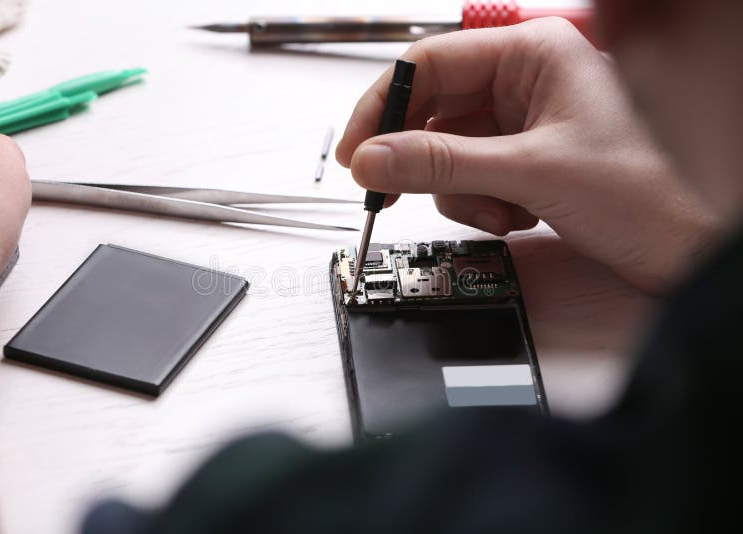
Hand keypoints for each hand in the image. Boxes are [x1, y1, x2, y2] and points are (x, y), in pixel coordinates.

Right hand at [337, 18, 717, 294]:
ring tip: (502, 211)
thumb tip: (373, 158)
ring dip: (462, 193)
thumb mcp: (530, 172)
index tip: (357, 150)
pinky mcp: (523, 162)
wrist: (686, 248)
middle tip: (387, 189)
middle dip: (420, 159)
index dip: (384, 106)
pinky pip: (470, 179)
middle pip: (434, 112)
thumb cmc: (645, 191)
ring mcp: (523, 125)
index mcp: (532, 55)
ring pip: (447, 154)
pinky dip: (482, 206)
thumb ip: (442, 164)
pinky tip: (521, 217)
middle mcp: (525, 83)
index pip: (431, 64)